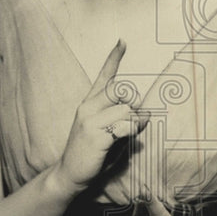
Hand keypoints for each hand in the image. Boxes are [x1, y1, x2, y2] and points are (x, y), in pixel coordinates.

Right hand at [55, 39, 149, 192]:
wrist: (70, 173)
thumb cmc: (92, 153)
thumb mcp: (108, 132)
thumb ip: (124, 119)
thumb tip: (146, 112)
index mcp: (89, 103)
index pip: (104, 76)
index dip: (114, 58)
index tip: (122, 42)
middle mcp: (88, 108)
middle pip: (120, 90)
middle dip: (134, 102)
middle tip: (135, 117)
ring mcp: (91, 121)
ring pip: (126, 109)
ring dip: (136, 121)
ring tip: (129, 133)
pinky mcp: (96, 136)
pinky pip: (125, 126)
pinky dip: (132, 131)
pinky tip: (127, 138)